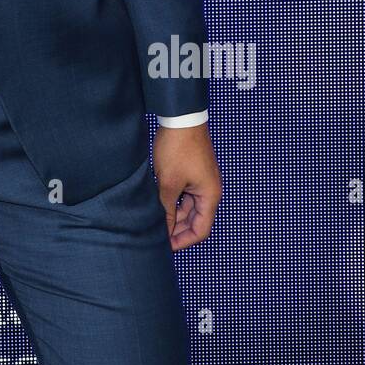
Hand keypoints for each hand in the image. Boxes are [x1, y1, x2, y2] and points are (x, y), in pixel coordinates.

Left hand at [152, 123, 221, 250]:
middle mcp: (209, 191)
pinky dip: (173, 202)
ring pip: (188, 208)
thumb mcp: (168, 183)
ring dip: (174, 216)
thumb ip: (166, 209)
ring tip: (154, 222)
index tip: (165, 247)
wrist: (180, 118)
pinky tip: (157, 205)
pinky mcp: (193, 173)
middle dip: (177, 230)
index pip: (201, 230)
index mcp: (209, 196)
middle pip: (195, 220)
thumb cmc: (177, 148)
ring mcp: (202, 181)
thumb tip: (162, 230)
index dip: (183, 241)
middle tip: (156, 237)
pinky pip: (185, 195)